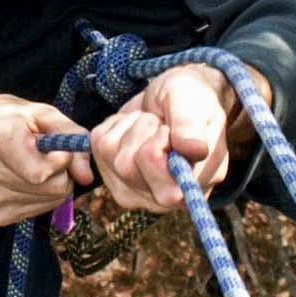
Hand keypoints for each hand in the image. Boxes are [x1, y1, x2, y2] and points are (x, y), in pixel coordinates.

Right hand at [0, 94, 95, 225]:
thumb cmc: (3, 119)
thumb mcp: (39, 113)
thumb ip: (70, 137)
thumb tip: (86, 176)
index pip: (42, 172)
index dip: (60, 160)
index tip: (56, 147)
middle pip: (51, 188)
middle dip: (60, 172)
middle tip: (45, 156)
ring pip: (49, 201)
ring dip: (52, 185)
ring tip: (32, 166)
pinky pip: (38, 211)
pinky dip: (41, 197)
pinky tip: (24, 180)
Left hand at [89, 64, 271, 212]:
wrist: (176, 98)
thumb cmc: (194, 101)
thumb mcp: (197, 104)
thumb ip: (192, 125)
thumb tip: (195, 150)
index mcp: (191, 189)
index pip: (166, 190)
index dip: (158, 151)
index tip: (168, 130)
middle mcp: (161, 199)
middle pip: (127, 167)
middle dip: (142, 132)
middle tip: (162, 124)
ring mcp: (133, 189)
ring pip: (111, 154)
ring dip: (131, 126)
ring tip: (153, 123)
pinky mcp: (111, 175)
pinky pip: (98, 144)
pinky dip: (116, 124)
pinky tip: (136, 126)